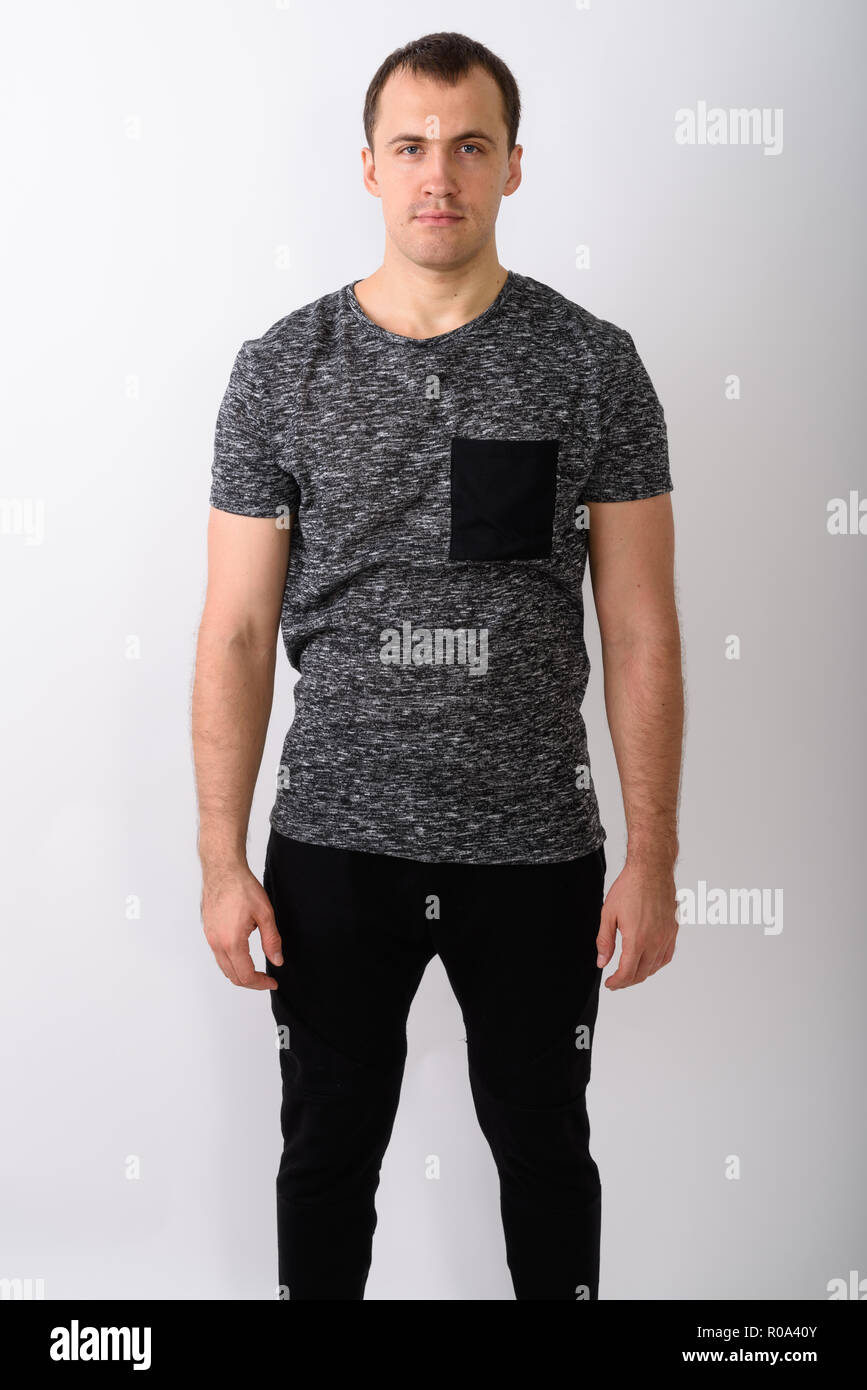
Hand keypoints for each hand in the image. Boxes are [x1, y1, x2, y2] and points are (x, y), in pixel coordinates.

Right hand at [200, 862, 282, 989]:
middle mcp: (217, 943)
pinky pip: (218, 955)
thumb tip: (277, 960)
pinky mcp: (208, 931)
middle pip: (233, 976)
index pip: (246, 975)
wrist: (223, 870)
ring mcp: (210, 937)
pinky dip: (231, 963)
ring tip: (257, 971)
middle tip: (266, 979)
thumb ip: (272, 940)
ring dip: (240, 974)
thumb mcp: (265, 914)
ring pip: (224, 967)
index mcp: (232, 942)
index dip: (261, 983)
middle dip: (251, 982)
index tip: (272, 981)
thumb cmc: (242, 887)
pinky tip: (243, 956)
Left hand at [596, 859, 678, 989]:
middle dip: (627, 981)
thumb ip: (605, 941)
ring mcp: (666, 936)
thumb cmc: (629, 888)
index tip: (609, 984)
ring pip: (655, 967)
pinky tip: (648, 962)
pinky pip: (667, 955)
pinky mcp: (673, 930)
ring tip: (629, 972)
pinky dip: (656, 964)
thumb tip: (602, 962)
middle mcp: (655, 941)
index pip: (627, 973)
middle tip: (616, 981)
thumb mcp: (608, 914)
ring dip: (641, 974)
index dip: (616, 982)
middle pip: (642, 973)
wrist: (651, 870)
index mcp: (637, 939)